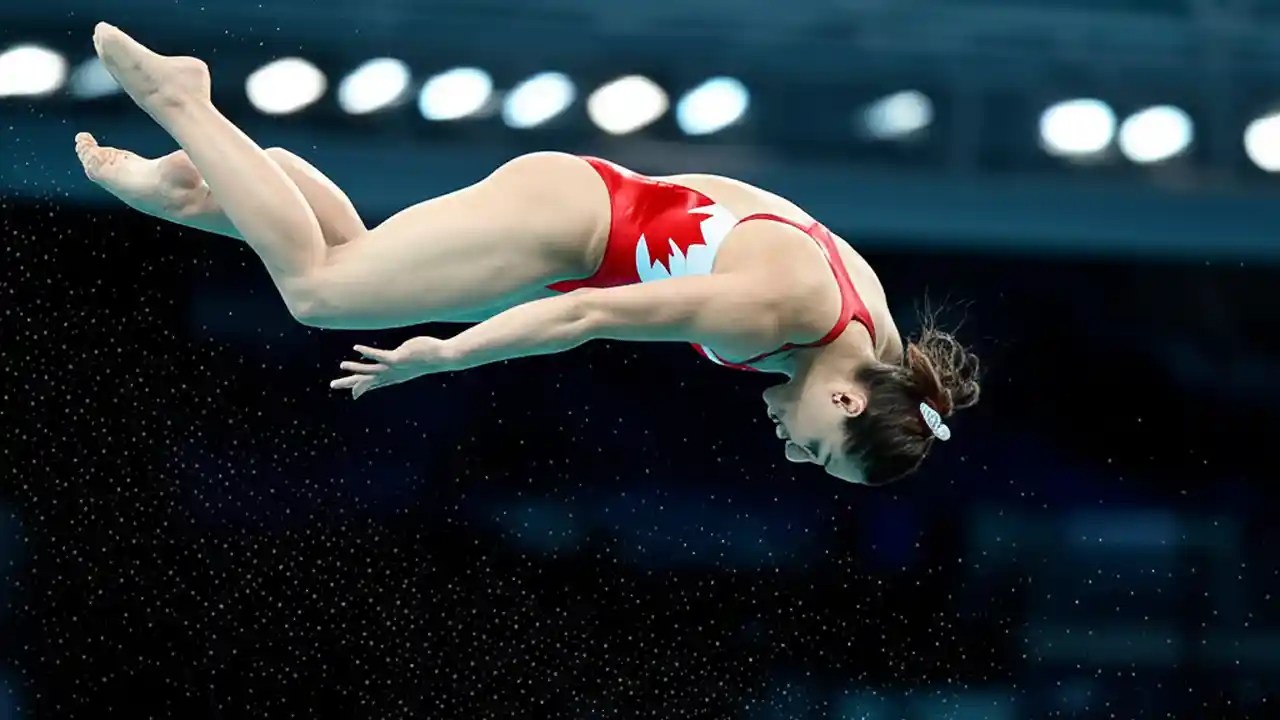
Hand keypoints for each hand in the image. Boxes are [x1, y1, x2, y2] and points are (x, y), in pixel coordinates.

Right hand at [329, 336, 454, 398]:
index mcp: (393, 376)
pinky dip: (367, 352)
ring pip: (370, 369)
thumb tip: (383, 357)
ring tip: (342, 365)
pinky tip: (356, 348)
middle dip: (350, 383)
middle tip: (332, 385)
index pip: (374, 384)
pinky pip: (379, 355)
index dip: (361, 388)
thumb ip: (394, 360)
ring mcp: (394, 367)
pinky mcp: (397, 358)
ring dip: (355, 367)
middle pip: (367, 380)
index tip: (351, 393)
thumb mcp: (408, 361)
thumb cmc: (427, 356)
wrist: (442, 358)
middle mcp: (392, 374)